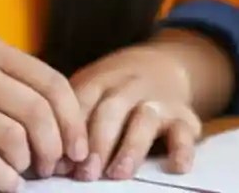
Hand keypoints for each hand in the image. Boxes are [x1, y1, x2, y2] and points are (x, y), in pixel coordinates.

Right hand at [0, 35, 88, 192]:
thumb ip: (13, 91)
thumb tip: (69, 130)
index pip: (51, 81)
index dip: (73, 119)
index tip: (79, 147)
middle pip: (38, 110)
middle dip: (55, 146)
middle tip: (53, 166)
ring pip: (16, 136)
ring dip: (28, 164)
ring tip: (24, 172)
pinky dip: (5, 179)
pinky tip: (6, 183)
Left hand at [68, 32, 202, 181]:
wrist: (163, 66)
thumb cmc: (115, 94)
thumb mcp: (92, 94)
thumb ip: (74, 124)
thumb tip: (54, 165)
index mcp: (100, 81)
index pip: (82, 101)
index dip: (70, 131)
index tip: (61, 161)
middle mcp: (130, 87)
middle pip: (111, 109)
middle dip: (98, 142)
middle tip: (86, 173)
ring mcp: (158, 101)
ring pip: (145, 118)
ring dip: (130, 146)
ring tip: (118, 173)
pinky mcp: (184, 117)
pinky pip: (185, 131)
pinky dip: (182, 149)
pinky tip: (176, 167)